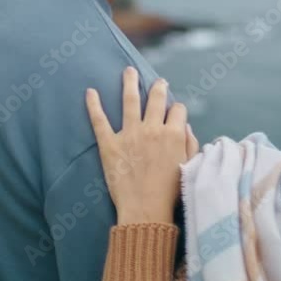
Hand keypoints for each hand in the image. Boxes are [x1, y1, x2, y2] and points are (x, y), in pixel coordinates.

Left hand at [86, 67, 198, 224]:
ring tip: (128, 71)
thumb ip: (190, 144)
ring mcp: (129, 134)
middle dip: (158, 87)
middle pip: (156, 98)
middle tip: (158, 81)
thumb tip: (184, 126)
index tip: (174, 113)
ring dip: (130, 82)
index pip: (177, 110)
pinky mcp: (109, 144)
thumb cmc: (170, 193)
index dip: (177, 110)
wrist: (146, 210)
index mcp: (173, 134)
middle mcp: (152, 129)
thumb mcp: (190, 166)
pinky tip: (90, 91)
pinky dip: (93, 105)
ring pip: (130, 100)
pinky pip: (99, 120)